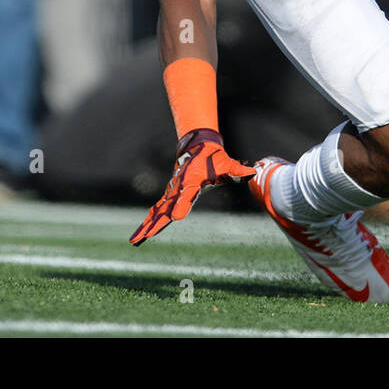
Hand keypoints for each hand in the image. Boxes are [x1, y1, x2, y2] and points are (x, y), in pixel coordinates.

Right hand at [129, 129, 253, 245]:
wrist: (197, 148)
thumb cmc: (214, 158)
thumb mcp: (227, 164)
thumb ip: (237, 170)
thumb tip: (253, 171)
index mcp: (191, 182)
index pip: (186, 195)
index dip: (182, 205)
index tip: (176, 218)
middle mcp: (178, 189)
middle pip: (165, 209)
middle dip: (155, 223)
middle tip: (145, 237)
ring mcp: (171, 193)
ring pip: (157, 212)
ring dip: (146, 226)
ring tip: (135, 241)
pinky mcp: (169, 196)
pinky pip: (157, 211)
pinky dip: (148, 222)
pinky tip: (140, 235)